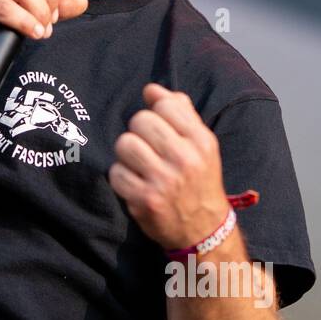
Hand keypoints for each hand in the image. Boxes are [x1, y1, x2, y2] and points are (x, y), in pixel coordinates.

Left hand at [108, 83, 230, 249]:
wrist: (204, 230)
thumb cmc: (198, 180)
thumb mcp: (202, 145)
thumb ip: (180, 113)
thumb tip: (151, 89)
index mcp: (201, 141)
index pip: (165, 104)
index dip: (155, 113)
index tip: (159, 129)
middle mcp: (185, 159)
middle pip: (140, 121)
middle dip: (138, 132)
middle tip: (146, 148)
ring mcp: (164, 181)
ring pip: (124, 144)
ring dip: (126, 154)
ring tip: (138, 164)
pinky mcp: (144, 200)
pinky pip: (116, 172)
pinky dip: (121, 177)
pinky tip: (134, 183)